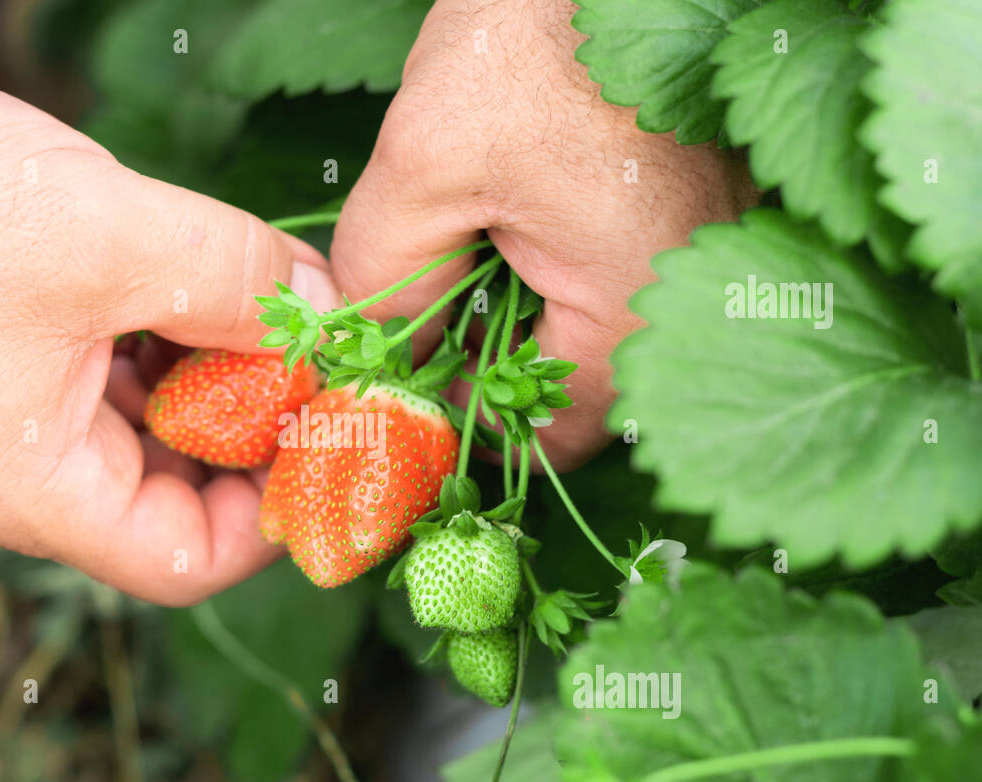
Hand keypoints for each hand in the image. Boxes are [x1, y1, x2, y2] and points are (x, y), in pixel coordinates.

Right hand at [0, 1, 339, 604]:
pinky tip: (197, 287)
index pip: (186, 561)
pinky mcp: (7, 370)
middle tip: (319, 362)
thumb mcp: (117, 241)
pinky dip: (166, 344)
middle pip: (176, 496)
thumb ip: (242, 283)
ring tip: (263, 308)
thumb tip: (331, 309)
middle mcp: (22, 477)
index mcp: (36, 490)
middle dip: (256, 432)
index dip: (275, 513)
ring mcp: (11, 424)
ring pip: (150, 432)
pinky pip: (112, 383)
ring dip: (216, 377)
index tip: (334, 438)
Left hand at [331, 0, 756, 469]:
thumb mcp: (428, 160)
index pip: (540, 442)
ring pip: (586, 338)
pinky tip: (514, 216)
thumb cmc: (541, 35)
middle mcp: (687, 309)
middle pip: (564, 394)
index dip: (458, 423)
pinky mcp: (698, 219)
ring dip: (514, 313)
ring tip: (471, 240)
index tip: (397, 386)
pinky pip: (614, 284)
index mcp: (631, 317)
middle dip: (482, 362)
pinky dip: (553, 271)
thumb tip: (376, 352)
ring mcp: (704, 262)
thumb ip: (386, 277)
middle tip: (417, 308)